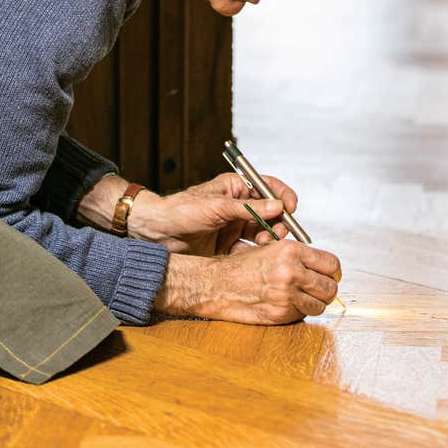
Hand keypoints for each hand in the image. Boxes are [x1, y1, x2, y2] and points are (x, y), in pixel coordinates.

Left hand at [129, 172, 298, 256]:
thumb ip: (249, 208)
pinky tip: (256, 260)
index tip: (291, 210)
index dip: (283, 197)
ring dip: (269, 240)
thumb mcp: (217, 207)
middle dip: (279, 223)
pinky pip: (249, 251)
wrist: (157, 234)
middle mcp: (239, 206)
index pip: (268, 187)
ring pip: (262, 233)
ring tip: (266, 247)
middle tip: (279, 235)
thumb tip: (278, 206)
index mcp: (236, 188)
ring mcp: (234, 227)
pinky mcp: (228, 246)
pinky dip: (256, 255)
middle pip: (270, 213)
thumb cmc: (181, 210)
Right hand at [154, 238, 341, 323]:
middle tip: (320, 288)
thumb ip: (298, 255)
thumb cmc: (242, 266)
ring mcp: (286, 295)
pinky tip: (288, 303)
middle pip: (330, 287)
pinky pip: (303, 315)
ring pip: (320, 305)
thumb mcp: (270, 248)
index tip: (331, 274)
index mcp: (291, 251)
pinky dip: (300, 311)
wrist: (217, 285)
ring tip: (304, 296)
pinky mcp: (280, 314)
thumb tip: (323, 265)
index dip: (333, 271)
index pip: (331, 264)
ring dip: (315, 302)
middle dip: (327, 288)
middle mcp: (291, 272)